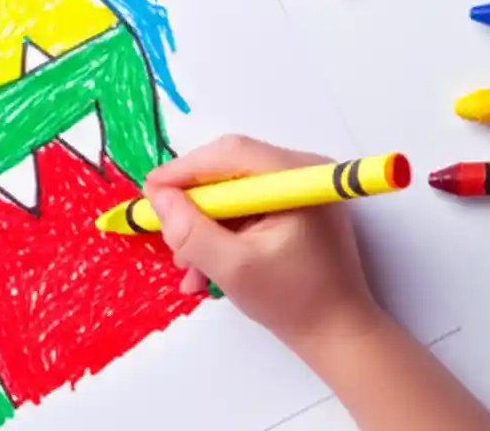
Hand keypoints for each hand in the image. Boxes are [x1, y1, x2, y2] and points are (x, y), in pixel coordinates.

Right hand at [143, 135, 384, 348]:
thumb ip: (191, 231)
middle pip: (228, 169)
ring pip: (232, 192)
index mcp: (296, 178)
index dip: (183, 170)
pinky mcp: (294, 208)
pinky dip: (222, 233)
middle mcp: (302, 172)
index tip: (149, 194)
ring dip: (204, 226)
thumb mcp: (233, 268)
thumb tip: (159, 198)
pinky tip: (206, 268)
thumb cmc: (294, 301)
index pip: (229, 154)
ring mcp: (299, 190)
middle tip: (167, 233)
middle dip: (193, 205)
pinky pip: (245, 208)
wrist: (339, 335)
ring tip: (189, 267)